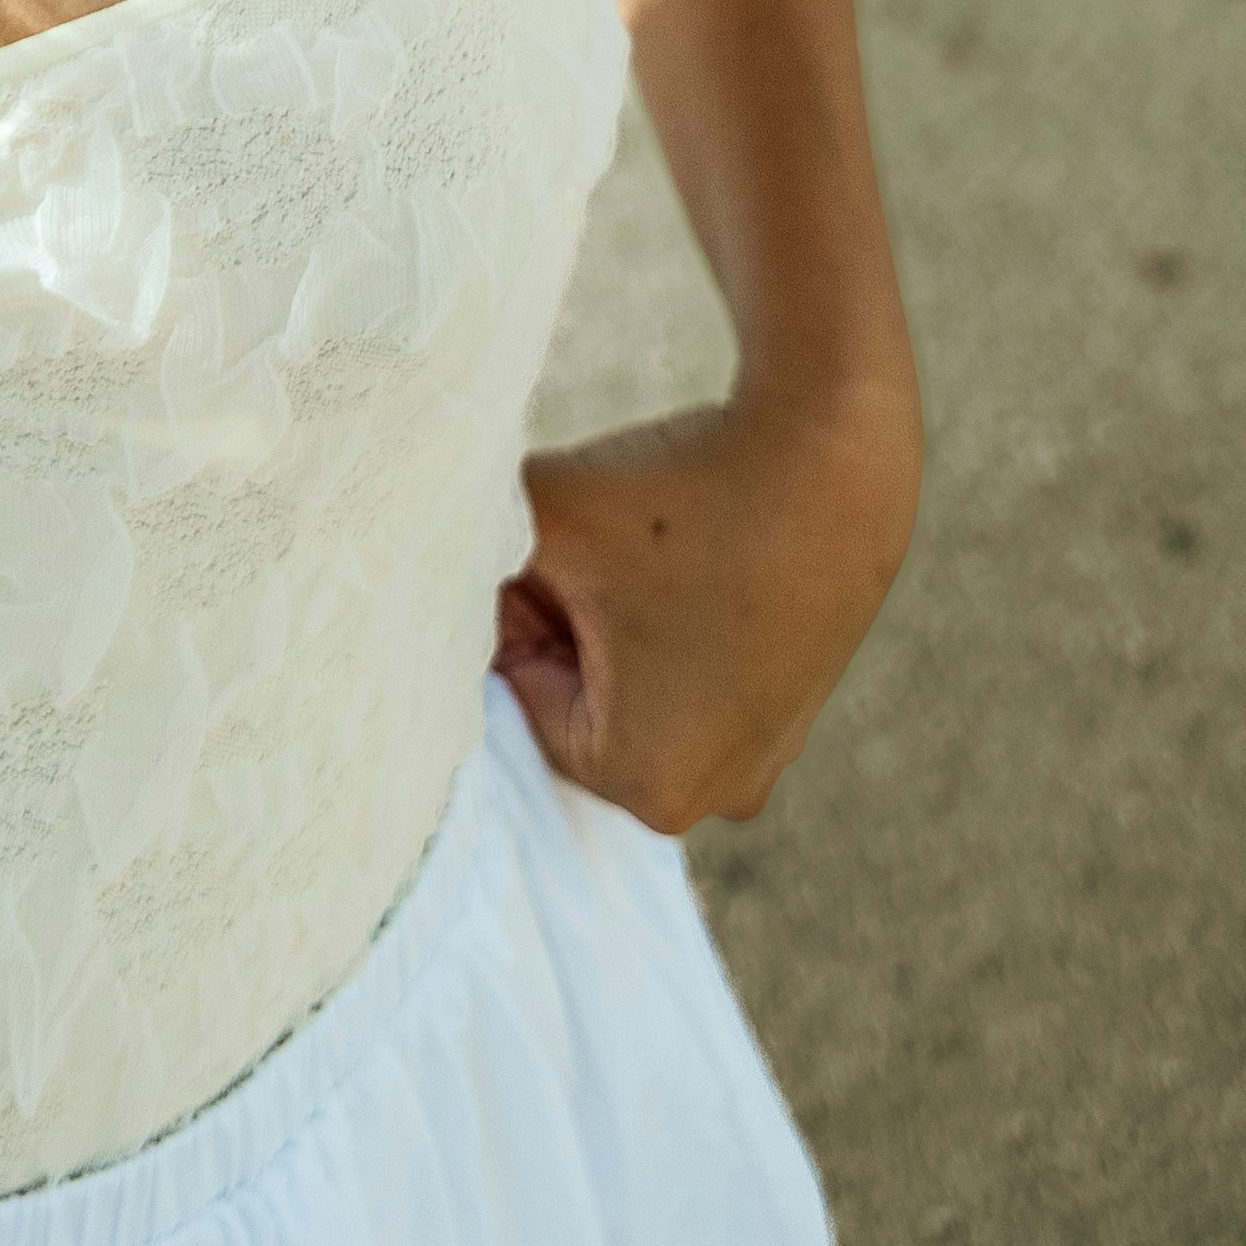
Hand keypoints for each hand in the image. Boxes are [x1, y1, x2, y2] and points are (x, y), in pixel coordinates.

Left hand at [493, 378, 916, 835]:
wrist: (835, 445)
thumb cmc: (685, 490)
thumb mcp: (545, 515)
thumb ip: (459, 547)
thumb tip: (410, 566)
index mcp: (644, 783)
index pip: (518, 700)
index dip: (511, 610)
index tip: (535, 545)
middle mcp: (709, 799)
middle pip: (574, 706)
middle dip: (557, 625)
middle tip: (578, 540)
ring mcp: (758, 763)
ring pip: (627, 689)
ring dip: (606, 623)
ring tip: (630, 547)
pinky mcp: (787, 717)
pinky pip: (686, 681)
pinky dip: (662, 625)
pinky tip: (675, 558)